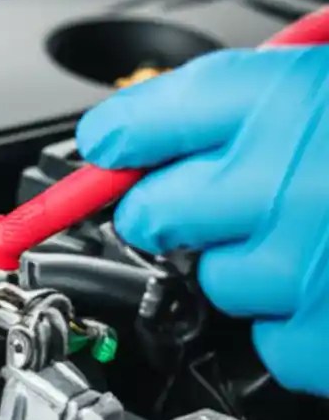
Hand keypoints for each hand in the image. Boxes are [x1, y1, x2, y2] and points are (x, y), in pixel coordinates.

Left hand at [77, 46, 328, 395]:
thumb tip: (139, 138)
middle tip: (227, 196)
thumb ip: (237, 104)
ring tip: (322, 234)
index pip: (129, 127)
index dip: (117, 143)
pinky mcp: (328, 336)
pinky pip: (270, 340)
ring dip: (248, 265)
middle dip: (173, 208)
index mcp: (274, 98)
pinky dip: (297, 324)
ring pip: (212, 280)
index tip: (112, 155)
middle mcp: (280, 179)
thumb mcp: (323, 79)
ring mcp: (304, 265)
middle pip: (148, 213)